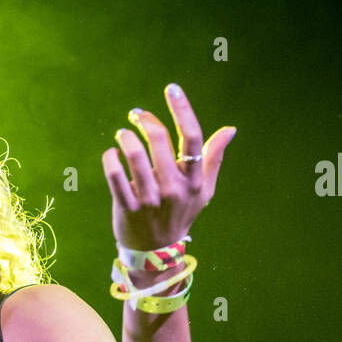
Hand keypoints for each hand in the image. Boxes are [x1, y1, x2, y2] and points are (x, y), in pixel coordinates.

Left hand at [103, 83, 235, 254]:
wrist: (156, 252)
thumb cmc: (181, 214)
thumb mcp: (203, 190)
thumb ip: (214, 158)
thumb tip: (230, 130)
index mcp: (194, 181)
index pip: (192, 138)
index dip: (182, 109)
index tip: (172, 88)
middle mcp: (173, 188)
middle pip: (159, 140)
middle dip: (145, 120)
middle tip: (136, 115)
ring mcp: (149, 199)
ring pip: (134, 155)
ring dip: (126, 137)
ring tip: (124, 133)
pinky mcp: (127, 208)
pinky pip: (115, 176)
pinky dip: (110, 159)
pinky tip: (111, 153)